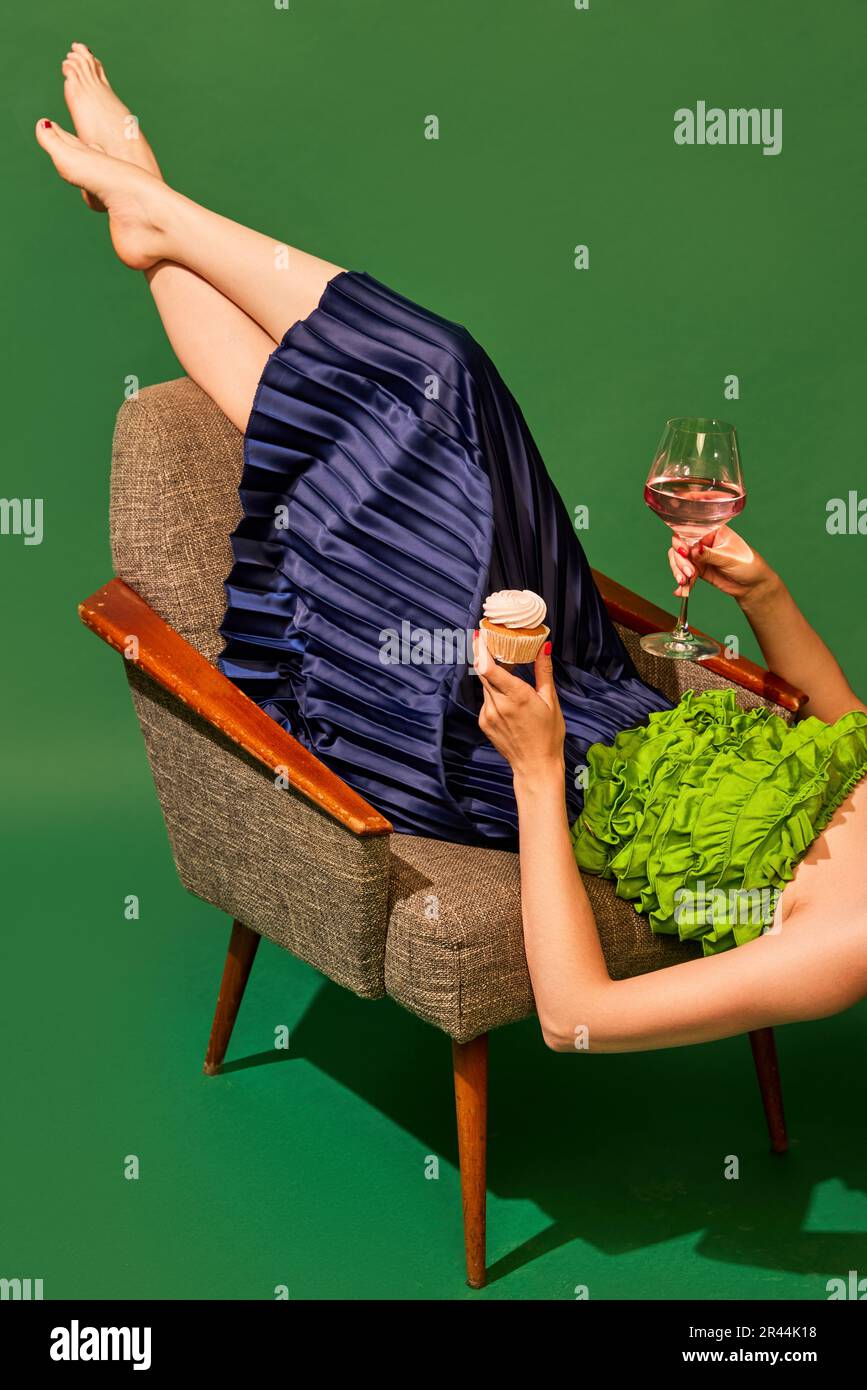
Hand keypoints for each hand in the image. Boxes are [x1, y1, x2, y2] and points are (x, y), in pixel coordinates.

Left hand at [474, 635, 565, 787]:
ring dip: (492, 675)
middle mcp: (498, 704)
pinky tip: (507, 697)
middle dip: (486, 655)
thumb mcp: (551, 701)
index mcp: (516, 696)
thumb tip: (543, 647)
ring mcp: (489, 715)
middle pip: (484, 672)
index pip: (489, 667)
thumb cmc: (548, 735)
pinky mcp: (484, 722)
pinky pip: (486, 700)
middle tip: (491, 640)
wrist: (535, 766)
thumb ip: (543, 672)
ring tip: (506, 668)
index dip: (481, 648)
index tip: (479, 633)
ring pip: (485, 685)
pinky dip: (494, 692)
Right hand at [668, 525, 778, 606]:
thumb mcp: (729, 558)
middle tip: (688, 572)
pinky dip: (682, 583)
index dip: (682, 540)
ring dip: (678, 571)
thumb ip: (709, 554)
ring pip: (679, 560)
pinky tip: (680, 591)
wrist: (753, 585)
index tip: (683, 552)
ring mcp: (699, 556)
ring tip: (684, 582)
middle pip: (680, 546)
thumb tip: (693, 550)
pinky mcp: (699, 570)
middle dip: (680, 560)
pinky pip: (684, 574)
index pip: (690, 531)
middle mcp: (704, 542)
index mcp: (713, 531)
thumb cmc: (748, 564)